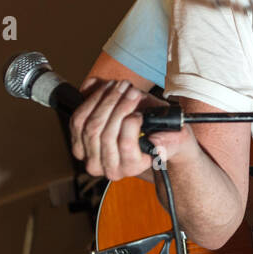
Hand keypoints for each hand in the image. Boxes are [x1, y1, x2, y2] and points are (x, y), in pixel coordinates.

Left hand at [71, 78, 199, 179]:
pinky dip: (90, 101)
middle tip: (130, 89)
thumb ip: (169, 144)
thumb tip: (158, 145)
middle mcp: (107, 166)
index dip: (130, 125)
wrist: (149, 140)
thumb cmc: (163, 137)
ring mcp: (90, 156)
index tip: (140, 110)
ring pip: (89, 125)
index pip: (124, 146)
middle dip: (116, 105)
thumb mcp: (174, 139)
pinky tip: (106, 89)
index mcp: (130, 167)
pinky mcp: (79, 142)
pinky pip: (78, 119)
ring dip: (104, 100)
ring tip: (119, 86)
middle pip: (103, 133)